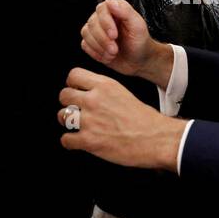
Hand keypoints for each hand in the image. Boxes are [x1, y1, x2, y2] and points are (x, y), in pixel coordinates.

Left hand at [58, 68, 184, 169]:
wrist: (156, 139)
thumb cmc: (146, 120)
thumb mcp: (124, 94)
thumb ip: (104, 92)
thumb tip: (90, 95)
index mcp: (104, 85)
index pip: (73, 75)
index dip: (72, 84)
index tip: (76, 90)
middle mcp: (94, 100)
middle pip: (63, 95)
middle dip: (67, 103)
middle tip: (75, 110)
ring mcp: (89, 120)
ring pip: (61, 116)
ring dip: (68, 122)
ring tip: (77, 126)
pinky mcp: (89, 140)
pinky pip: (66, 139)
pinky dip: (70, 142)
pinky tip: (78, 142)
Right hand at [80, 0, 171, 85]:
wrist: (139, 60)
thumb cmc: (140, 42)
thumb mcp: (138, 26)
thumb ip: (126, 11)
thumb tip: (110, 1)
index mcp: (115, 9)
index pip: (102, 9)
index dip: (106, 23)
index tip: (114, 35)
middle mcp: (103, 17)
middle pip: (92, 23)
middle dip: (103, 39)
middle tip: (115, 49)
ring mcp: (96, 29)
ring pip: (86, 34)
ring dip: (99, 47)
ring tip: (113, 53)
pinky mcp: (91, 41)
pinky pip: (85, 45)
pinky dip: (96, 53)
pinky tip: (107, 56)